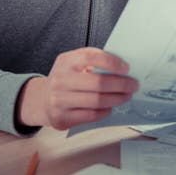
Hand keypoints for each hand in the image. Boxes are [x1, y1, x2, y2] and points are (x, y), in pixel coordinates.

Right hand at [17, 48, 138, 129]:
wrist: (42, 99)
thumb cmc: (66, 78)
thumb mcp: (73, 63)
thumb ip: (93, 61)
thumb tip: (122, 68)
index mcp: (65, 61)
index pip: (89, 57)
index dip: (111, 62)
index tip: (126, 68)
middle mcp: (60, 80)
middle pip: (98, 83)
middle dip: (121, 84)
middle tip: (133, 85)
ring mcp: (59, 100)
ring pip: (97, 101)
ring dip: (117, 99)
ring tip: (126, 96)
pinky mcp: (62, 118)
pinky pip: (91, 115)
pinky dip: (105, 111)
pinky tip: (111, 106)